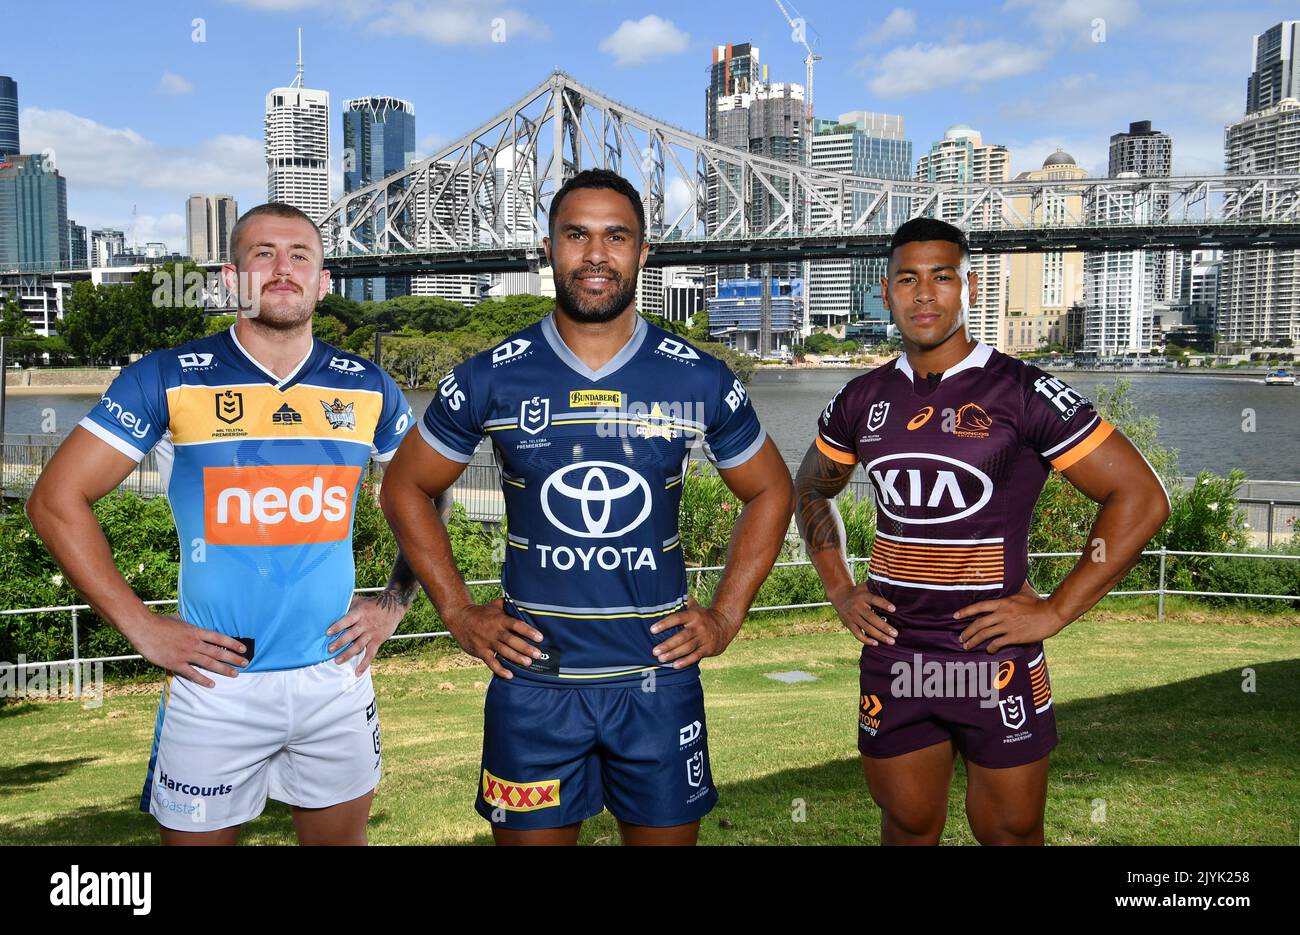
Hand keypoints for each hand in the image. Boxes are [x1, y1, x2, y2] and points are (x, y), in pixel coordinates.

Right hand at [127, 614, 248, 687]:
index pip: (219, 638)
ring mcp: (185, 653)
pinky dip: (203, 679)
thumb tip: (195, 628)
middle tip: (245, 663)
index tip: (243, 648)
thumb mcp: (179, 621)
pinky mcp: (175, 663)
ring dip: (223, 669)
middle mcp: (194, 643)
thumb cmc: (160, 623)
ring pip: (209, 663)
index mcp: (196, 631)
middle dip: (233, 658)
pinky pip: (192, 673)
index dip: (233, 643)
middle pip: (218, 652)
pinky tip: (212, 684)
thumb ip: (189, 627)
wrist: (144, 628)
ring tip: (235, 674)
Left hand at [326, 591, 408, 674]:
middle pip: (351, 635)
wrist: (393, 607)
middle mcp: (365, 624)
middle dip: (340, 643)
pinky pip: (370, 654)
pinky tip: (357, 672)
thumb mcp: (360, 601)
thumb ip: (348, 605)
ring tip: (337, 661)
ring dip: (347, 654)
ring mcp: (371, 634)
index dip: (338, 626)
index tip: (328, 632)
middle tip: (330, 649)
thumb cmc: (372, 604)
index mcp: (360, 613)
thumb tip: (332, 606)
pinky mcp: (377, 641)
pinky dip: (364, 664)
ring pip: (358, 646)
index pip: (347, 620)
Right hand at [444, 598, 542, 678]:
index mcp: (500, 619)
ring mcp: (487, 642)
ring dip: (516, 658)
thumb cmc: (482, 612)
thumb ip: (509, 604)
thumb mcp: (495, 605)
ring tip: (528, 663)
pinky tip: (509, 675)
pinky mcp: (480, 651)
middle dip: (525, 648)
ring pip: (503, 651)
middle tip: (538, 655)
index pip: (516, 625)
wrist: (459, 618)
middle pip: (512, 640)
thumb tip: (525, 600)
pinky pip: (491, 662)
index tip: (540, 637)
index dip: (528, 631)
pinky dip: (500, 669)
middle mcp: (494, 631)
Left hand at [649, 598, 740, 668]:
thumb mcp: (694, 607)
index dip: (665, 624)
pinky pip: (695, 656)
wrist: (724, 625)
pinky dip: (685, 661)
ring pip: (687, 647)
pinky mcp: (708, 649)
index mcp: (693, 615)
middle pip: (682, 636)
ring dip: (674, 654)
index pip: (677, 618)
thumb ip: (682, 602)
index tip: (652, 630)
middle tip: (655, 651)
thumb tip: (666, 594)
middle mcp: (698, 627)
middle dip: (668, 644)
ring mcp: (704, 638)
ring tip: (661, 659)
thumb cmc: (702, 616)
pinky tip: (675, 665)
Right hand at [828, 583, 896, 646]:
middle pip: (871, 618)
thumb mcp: (865, 587)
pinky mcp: (849, 624)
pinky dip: (866, 640)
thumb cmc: (859, 593)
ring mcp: (852, 616)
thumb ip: (876, 588)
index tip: (894, 609)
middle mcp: (857, 606)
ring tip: (891, 641)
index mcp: (863, 596)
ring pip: (866, 628)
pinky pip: (857, 634)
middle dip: (884, 627)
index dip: (884, 604)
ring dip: (879, 635)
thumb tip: (892, 587)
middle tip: (895, 633)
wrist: (840, 597)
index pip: (874, 600)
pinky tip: (876, 643)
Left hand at [954, 590, 1066, 652]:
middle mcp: (1002, 614)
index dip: (965, 611)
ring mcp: (1008, 626)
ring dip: (974, 641)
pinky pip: (998, 643)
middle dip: (967, 632)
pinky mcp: (1015, 636)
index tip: (955, 616)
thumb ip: (1012, 591)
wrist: (1051, 614)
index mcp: (1002, 602)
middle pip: (979, 623)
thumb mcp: (1022, 593)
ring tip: (967, 646)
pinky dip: (991, 648)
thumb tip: (1012, 579)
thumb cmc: (1038, 603)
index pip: (979, 606)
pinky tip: (989, 650)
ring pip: (985, 634)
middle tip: (960, 638)